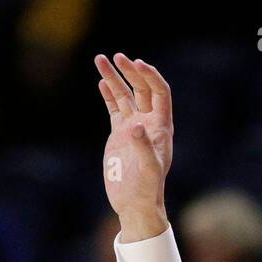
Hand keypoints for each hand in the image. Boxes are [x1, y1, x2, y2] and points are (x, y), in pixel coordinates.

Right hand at [94, 52, 172, 240]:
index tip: (136, 63)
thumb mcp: (147, 169)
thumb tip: (135, 126)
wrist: (134, 204)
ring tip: (100, 58)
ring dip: (114, 77)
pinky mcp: (119, 135)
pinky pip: (115, 108)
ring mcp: (133, 128)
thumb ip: (143, 147)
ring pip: (125, 96)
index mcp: (161, 127)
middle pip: (141, 89)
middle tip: (116, 57)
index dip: (150, 76)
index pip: (159, 93)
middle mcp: (148, 124)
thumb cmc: (146, 189)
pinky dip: (108, 94)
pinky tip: (101, 82)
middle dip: (130, 71)